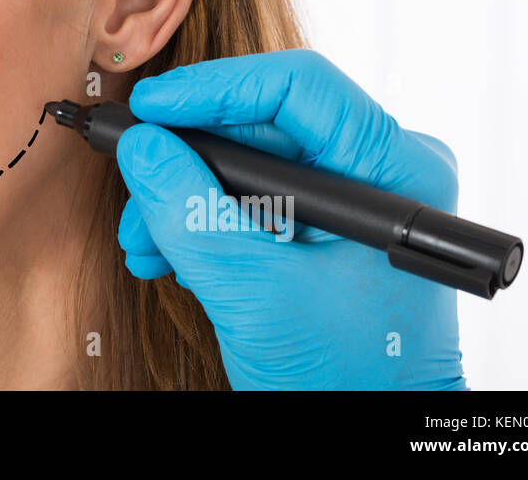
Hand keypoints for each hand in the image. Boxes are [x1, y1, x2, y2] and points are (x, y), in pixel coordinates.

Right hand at [116, 48, 467, 389]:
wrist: (377, 439)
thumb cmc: (349, 381)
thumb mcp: (254, 295)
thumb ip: (192, 214)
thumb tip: (141, 146)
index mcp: (395, 171)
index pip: (296, 88)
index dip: (213, 89)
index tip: (149, 108)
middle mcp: (382, 171)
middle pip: (264, 125)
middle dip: (187, 157)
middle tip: (132, 179)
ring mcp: (358, 200)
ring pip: (252, 163)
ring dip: (187, 196)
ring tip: (145, 240)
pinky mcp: (332, 225)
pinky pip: (259, 197)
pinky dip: (208, 220)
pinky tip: (170, 250)